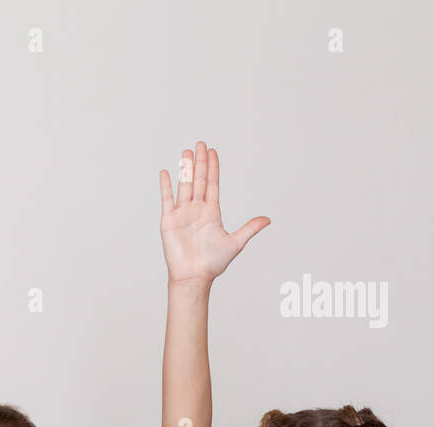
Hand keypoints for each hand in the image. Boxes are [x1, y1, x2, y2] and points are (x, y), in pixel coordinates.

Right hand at [159, 141, 268, 285]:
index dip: (213, 168)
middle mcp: (197, 209)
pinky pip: (167, 199)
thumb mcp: (235, 243)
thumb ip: (250, 228)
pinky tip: (166, 173)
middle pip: (198, 180)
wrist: (193, 276)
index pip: (212, 184)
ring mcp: (182, 214)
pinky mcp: (169, 221)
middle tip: (201, 144)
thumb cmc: (213, 263)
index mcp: (212, 212)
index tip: (213, 152)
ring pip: (184, 185)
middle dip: (200, 162)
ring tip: (186, 152)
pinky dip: (166, 186)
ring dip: (184, 169)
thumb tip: (268, 219)